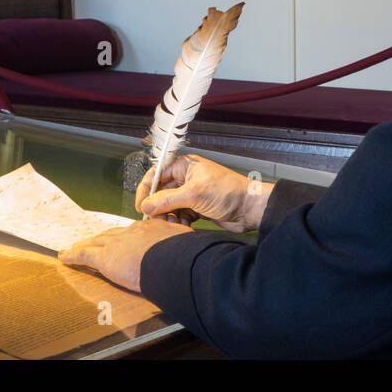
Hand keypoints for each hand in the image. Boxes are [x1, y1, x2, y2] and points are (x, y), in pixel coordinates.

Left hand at [58, 219, 191, 291]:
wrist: (170, 257)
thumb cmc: (181, 253)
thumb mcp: (184, 242)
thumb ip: (181, 244)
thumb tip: (191, 250)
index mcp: (150, 229)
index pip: (133, 232)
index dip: (125, 236)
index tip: (123, 239)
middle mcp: (131, 232)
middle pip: (112, 234)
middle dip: (102, 238)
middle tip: (94, 240)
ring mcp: (116, 244)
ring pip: (96, 242)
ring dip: (86, 245)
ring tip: (77, 247)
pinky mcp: (105, 258)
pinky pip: (84, 255)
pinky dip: (72, 256)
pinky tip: (64, 256)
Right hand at [136, 153, 272, 232]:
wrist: (250, 209)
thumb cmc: (228, 193)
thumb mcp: (194, 195)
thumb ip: (166, 200)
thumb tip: (145, 206)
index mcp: (184, 166)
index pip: (155, 175)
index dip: (145, 190)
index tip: (141, 207)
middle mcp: (186, 177)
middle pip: (160, 192)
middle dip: (159, 208)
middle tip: (158, 221)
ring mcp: (191, 193)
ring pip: (169, 206)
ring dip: (169, 217)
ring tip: (176, 224)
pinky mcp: (196, 207)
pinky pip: (179, 214)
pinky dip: (179, 221)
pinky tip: (185, 226)